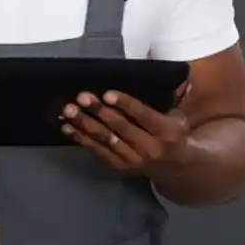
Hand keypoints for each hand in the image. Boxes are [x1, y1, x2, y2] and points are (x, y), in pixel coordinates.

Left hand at [59, 82, 191, 175]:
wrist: (175, 167)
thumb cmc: (173, 133)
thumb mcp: (178, 116)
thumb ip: (169, 98)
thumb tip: (167, 76)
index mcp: (167, 131)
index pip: (143, 115)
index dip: (125, 104)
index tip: (107, 93)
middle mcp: (150, 147)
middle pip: (120, 127)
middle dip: (99, 111)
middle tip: (81, 97)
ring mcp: (133, 159)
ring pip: (105, 139)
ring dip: (84, 124)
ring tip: (69, 110)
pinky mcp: (118, 166)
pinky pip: (97, 151)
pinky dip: (81, 139)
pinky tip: (67, 127)